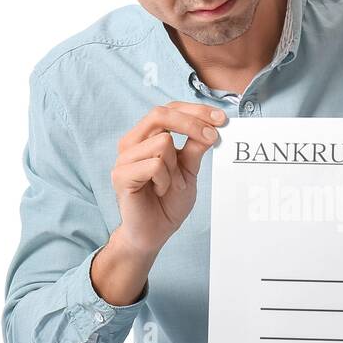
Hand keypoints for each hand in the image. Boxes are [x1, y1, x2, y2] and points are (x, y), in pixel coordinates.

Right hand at [111, 102, 224, 254]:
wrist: (154, 233)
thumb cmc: (168, 201)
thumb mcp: (189, 169)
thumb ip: (195, 146)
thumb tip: (213, 125)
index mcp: (146, 136)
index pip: (169, 109)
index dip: (196, 110)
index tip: (222, 119)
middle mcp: (132, 142)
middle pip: (161, 114)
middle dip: (192, 124)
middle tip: (213, 138)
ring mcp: (124, 158)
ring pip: (162, 142)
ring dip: (176, 167)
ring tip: (172, 185)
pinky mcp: (120, 175)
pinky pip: (155, 165)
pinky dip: (166, 180)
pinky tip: (160, 191)